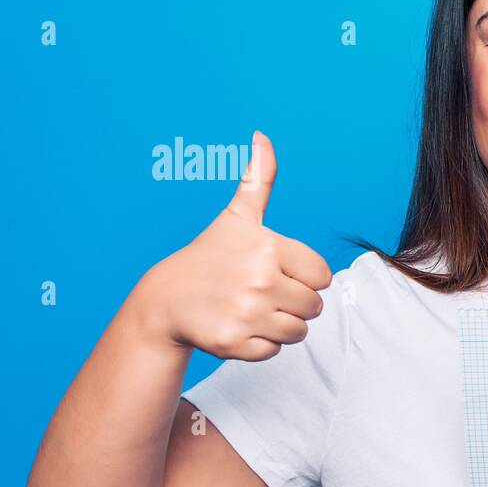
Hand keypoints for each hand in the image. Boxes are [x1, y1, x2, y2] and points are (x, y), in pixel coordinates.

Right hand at [134, 131, 333, 360]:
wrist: (165, 300)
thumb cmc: (209, 256)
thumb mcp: (237, 217)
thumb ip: (258, 180)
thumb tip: (262, 135)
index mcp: (270, 248)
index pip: (322, 277)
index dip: (303, 277)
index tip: (274, 271)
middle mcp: (261, 280)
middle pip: (313, 307)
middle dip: (293, 303)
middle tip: (260, 293)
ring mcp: (247, 313)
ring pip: (298, 332)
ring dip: (279, 325)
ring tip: (250, 309)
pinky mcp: (234, 343)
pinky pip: (274, 351)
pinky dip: (259, 344)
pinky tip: (238, 327)